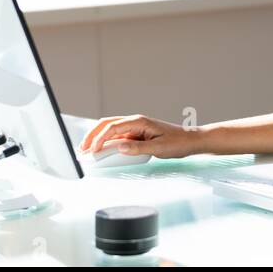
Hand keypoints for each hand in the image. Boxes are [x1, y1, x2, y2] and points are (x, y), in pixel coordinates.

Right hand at [78, 114, 201, 159]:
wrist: (191, 140)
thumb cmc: (178, 143)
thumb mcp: (158, 148)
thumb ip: (138, 148)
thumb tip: (119, 147)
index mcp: (139, 121)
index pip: (113, 127)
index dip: (100, 139)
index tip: (93, 151)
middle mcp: (135, 121)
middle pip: (106, 124)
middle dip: (92, 135)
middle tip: (82, 149)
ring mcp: (135, 127)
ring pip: (110, 129)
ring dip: (97, 137)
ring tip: (86, 149)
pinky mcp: (137, 134)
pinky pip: (118, 136)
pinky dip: (106, 142)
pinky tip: (101, 150)